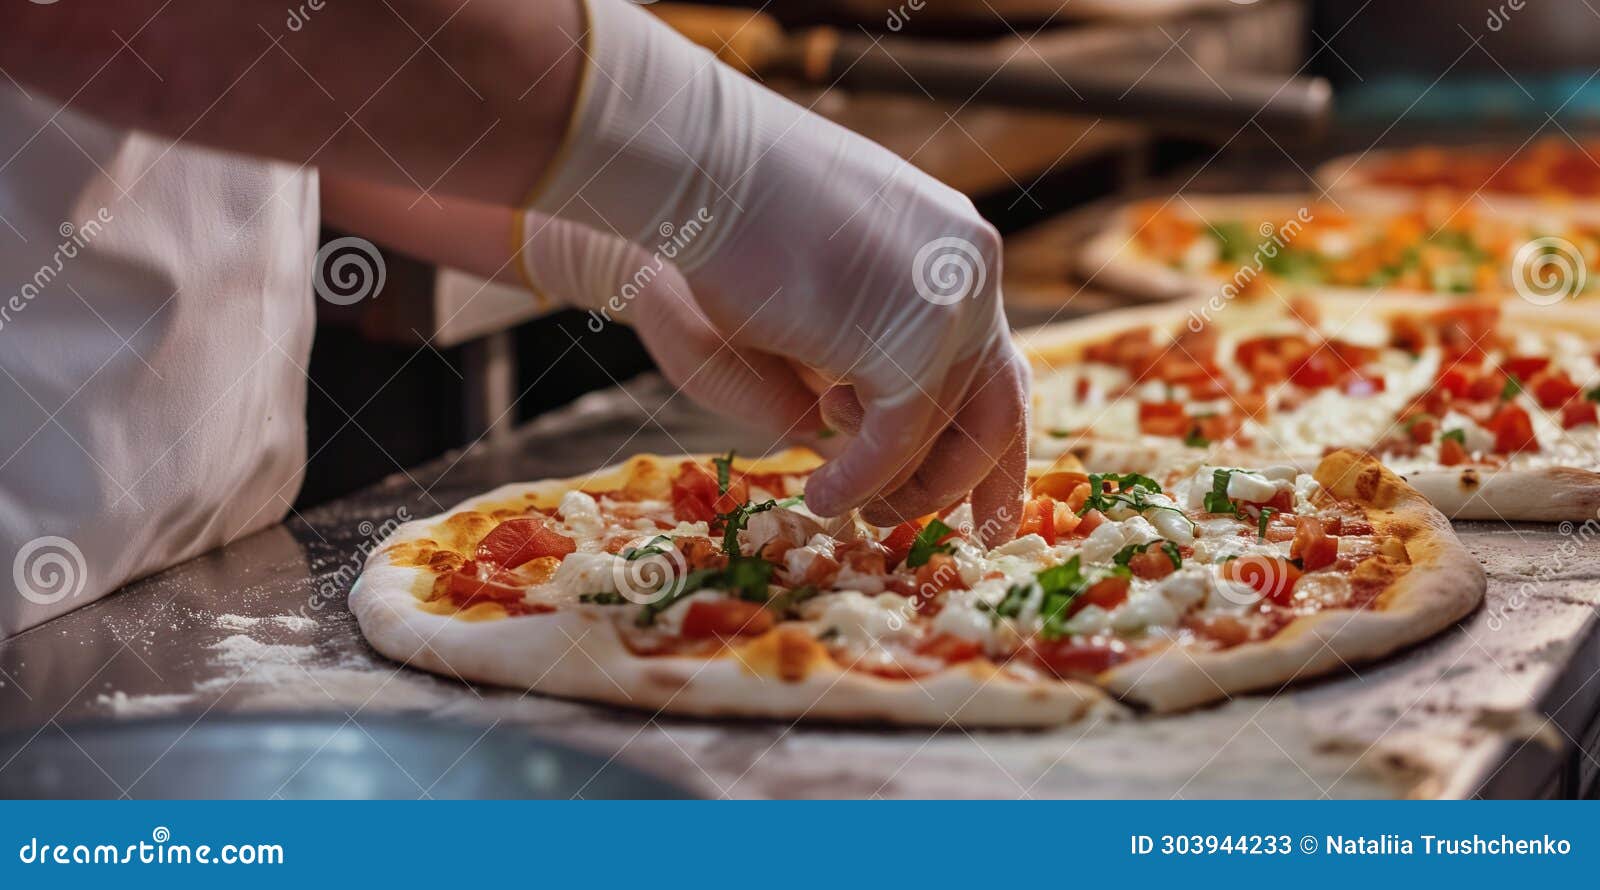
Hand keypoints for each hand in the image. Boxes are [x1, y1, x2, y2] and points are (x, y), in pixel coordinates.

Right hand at [526, 0, 1026, 540]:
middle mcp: (967, 268)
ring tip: (846, 506)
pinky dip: (860, 479)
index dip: (997, 444)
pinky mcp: (914, 334)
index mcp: (949, 250)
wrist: (676, 178)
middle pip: (1001, 400)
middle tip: (901, 525)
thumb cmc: (712, 238)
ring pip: (947, 429)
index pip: (997, 357)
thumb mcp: (792, 318)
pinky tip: (818, 494)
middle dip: (961, 481)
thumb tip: (831, 430)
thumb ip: (829, 372)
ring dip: (897, 484)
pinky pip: (899, 439)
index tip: (990, 515)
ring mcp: (950, 298)